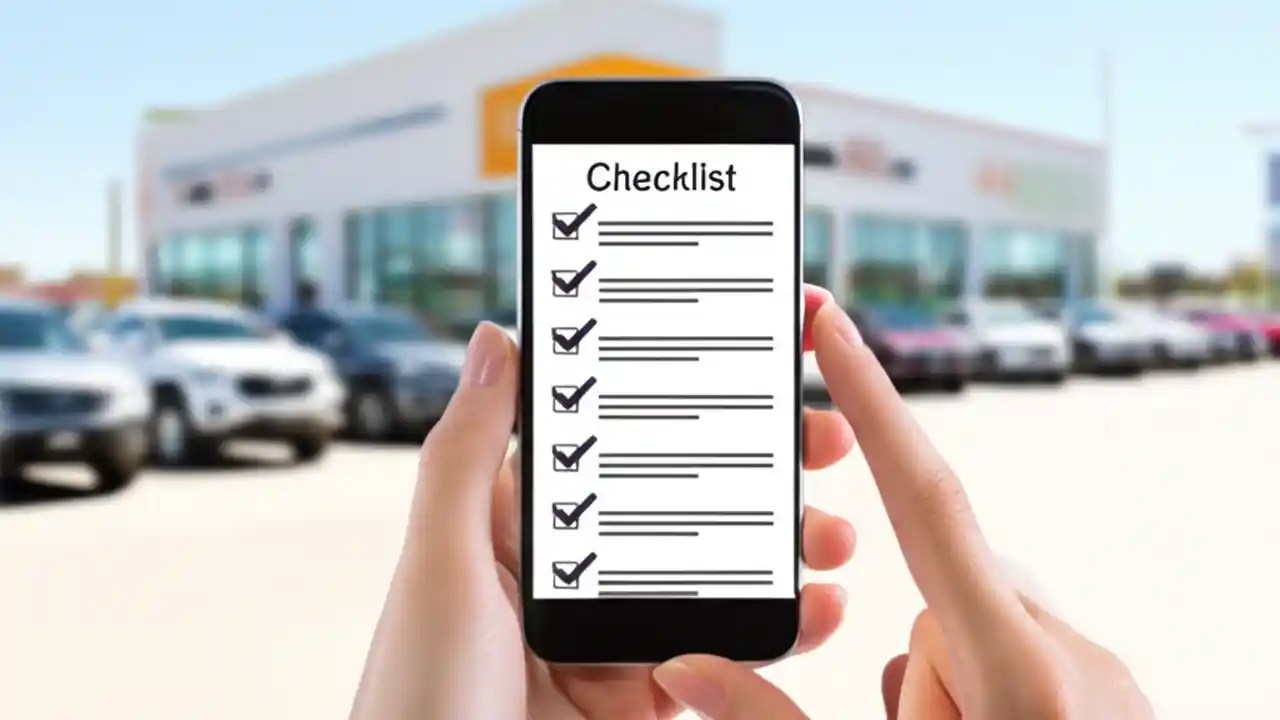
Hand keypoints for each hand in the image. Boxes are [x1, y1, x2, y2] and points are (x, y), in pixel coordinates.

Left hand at [349, 301, 858, 718]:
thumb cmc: (413, 702)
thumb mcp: (439, 568)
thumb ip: (466, 457)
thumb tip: (493, 340)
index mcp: (505, 535)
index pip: (598, 445)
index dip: (666, 402)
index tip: (736, 367)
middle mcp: (559, 584)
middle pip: (670, 508)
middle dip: (749, 474)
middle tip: (819, 439)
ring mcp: (603, 647)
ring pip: (707, 582)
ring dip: (777, 553)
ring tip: (832, 536)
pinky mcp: (638, 705)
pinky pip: (717, 659)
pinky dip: (774, 635)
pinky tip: (814, 612)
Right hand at [650, 295, 1153, 718]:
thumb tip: (683, 666)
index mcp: (1015, 675)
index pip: (928, 502)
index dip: (874, 400)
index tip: (831, 317)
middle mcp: (1074, 656)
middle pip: (944, 593)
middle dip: (905, 651)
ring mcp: (1108, 678)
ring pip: (981, 628)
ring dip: (944, 682)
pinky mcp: (1119, 697)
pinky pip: (1027, 654)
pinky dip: (988, 690)